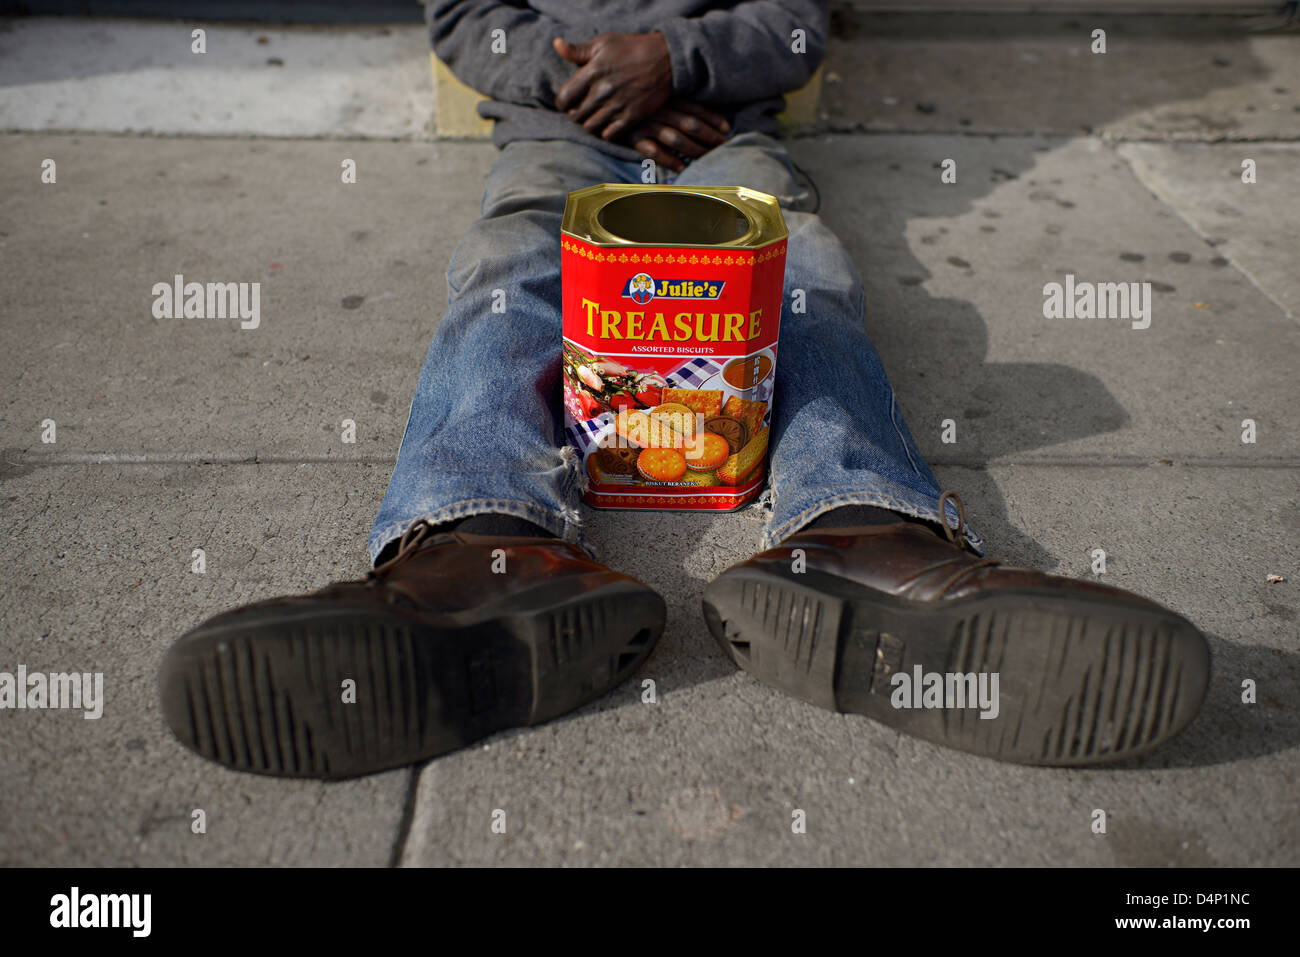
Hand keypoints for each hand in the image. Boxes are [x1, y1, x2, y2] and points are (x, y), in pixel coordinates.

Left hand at [553, 32, 672, 140]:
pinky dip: (606, 132)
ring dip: (590, 124)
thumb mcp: (604, 43)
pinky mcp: (632, 116)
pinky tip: (609, 124)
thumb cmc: (632, 48)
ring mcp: (618, 105)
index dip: (563, 103)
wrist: (667, 58)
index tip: (569, 102)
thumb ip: (578, 50)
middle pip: (576, 116)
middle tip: (582, 110)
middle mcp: (603, 91)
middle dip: (576, 114)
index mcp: (592, 72)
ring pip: (591, 127)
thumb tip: (557, 44)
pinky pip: (609, 134)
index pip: (564, 98)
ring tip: (594, 117)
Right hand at [625, 99, 730, 172]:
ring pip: (676, 138)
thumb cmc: (631, 96)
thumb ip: (673, 100)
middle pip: (691, 124)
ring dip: (694, 149)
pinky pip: (653, 150)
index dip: (713, 119)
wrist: (598, 98)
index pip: (695, 108)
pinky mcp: (633, 136)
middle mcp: (659, 109)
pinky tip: (681, 167)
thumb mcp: (654, 93)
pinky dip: (668, 159)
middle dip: (710, 136)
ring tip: (708, 158)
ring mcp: (647, 123)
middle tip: (724, 146)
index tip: (727, 129)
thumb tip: (694, 109)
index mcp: (666, 97)